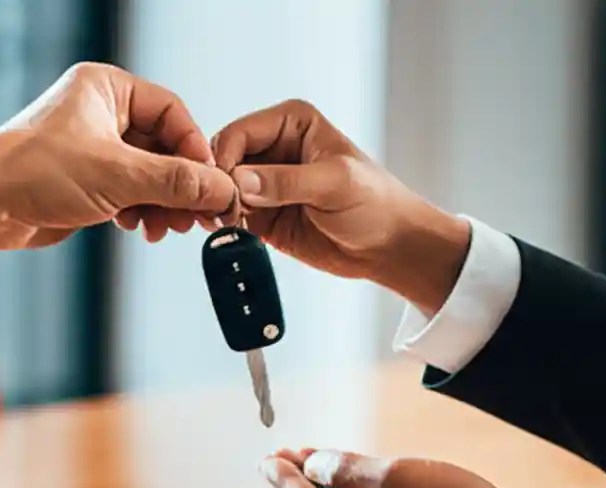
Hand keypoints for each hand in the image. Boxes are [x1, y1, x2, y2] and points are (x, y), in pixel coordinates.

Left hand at [0, 63, 235, 249]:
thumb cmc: (35, 171)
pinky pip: (128, 191)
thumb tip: (221, 188)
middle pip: (163, 146)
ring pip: (147, 173)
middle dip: (180, 184)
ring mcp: (92, 147)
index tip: (209, 183)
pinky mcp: (84, 180)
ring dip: (162, 202)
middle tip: (195, 215)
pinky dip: (140, 210)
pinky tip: (142, 229)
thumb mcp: (118, 175)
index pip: (172, 112)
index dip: (194, 149)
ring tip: (167, 228)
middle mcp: (101, 112)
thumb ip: (175, 181)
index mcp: (107, 88)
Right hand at [211, 100, 471, 314]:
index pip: (239, 133)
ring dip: (217, 207)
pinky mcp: (260, 214)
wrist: (388, 247)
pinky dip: (223, 224)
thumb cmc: (375, 204)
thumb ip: (286, 181)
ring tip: (223, 224)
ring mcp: (264, 183)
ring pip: (221, 189)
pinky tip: (228, 233)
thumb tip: (240, 181)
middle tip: (221, 211)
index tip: (226, 189)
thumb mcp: (335, 184)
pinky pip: (228, 215)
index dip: (226, 159)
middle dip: (217, 185)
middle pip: (223, 160)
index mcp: (291, 123)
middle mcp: (272, 148)